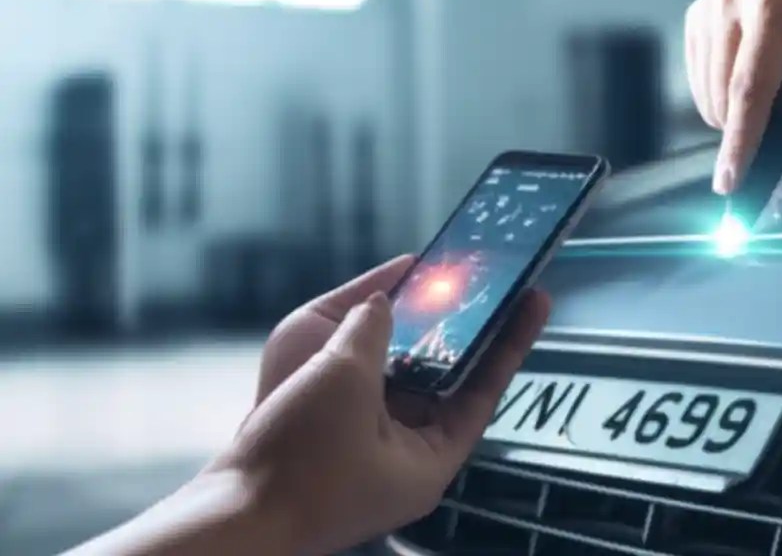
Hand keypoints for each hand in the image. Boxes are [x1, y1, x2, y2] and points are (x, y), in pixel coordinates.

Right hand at [208, 256, 549, 554]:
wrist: (227, 519)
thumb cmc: (295, 465)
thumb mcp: (343, 381)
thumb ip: (370, 335)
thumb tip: (380, 306)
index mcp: (430, 461)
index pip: (485, 390)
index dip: (510, 341)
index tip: (533, 300)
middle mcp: (406, 460)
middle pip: (445, 383)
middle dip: (456, 334)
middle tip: (476, 283)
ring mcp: (368, 456)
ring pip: (401, 384)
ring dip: (409, 339)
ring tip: (428, 289)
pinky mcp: (330, 447)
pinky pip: (362, 392)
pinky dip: (369, 355)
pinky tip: (370, 320)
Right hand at [685, 0, 781, 193]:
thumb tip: (779, 129)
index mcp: (774, 2)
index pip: (750, 87)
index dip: (740, 142)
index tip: (730, 185)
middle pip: (723, 94)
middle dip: (753, 123)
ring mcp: (710, 2)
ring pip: (708, 92)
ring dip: (742, 107)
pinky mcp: (700, 14)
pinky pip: (701, 79)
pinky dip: (729, 93)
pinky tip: (764, 72)